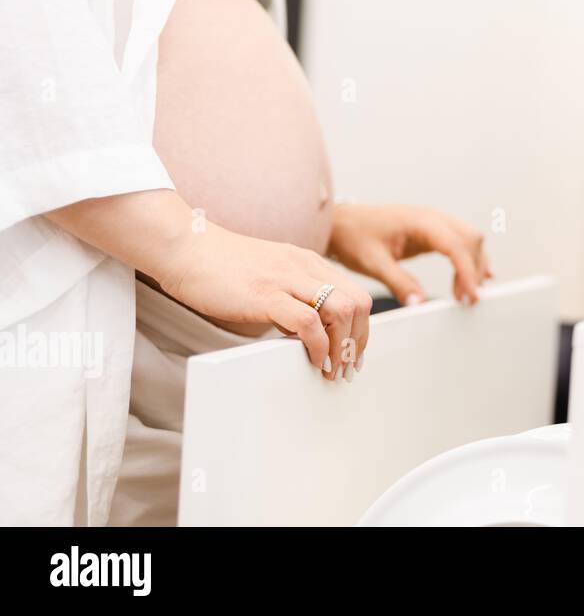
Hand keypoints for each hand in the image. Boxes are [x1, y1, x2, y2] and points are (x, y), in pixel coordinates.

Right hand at [47, 189, 370, 380]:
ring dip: (342, 347)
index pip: (357, 294)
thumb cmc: (221, 267)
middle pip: (358, 303)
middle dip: (358, 340)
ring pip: (341, 311)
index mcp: (309, 263)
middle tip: (347, 367)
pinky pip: (309, 323)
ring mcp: (287, 280)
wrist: (186, 247)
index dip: (362, 328)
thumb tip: (306, 330)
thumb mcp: (270, 275)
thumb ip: (291, 294)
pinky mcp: (266, 295)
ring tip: (331, 370)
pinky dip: (318, 347)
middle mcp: (305, 267)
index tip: (353, 353)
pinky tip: (312, 361)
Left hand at [328, 203, 491, 305]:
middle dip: (474, 269)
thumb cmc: (353, 237)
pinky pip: (459, 242)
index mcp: (420, 221)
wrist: (339, 223)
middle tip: (466, 299)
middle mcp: (432, 218)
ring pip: (469, 240)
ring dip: (473, 265)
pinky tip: (476, 275)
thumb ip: (399, 282)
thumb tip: (420, 302)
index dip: (467, 272)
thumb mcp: (373, 263)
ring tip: (464, 294)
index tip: (469, 296)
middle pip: (471, 240)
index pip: (456, 245)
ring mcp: (433, 222)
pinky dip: (469, 259)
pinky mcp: (430, 232)